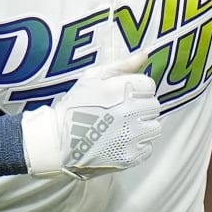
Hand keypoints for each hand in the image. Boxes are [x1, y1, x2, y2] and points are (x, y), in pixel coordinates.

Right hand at [21, 53, 161, 178]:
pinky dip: (136, 146)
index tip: (123, 96)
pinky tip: (119, 143)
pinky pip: (147, 148)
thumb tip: (145, 54)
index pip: (149, 85)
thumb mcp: (93, 78)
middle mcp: (130, 112)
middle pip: (153, 106)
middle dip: (140, 108)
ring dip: (141, 128)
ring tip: (120, 129)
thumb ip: (122, 65)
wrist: (58, 142)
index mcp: (121, 89)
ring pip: (153, 127)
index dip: (136, 90)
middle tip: (120, 113)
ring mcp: (131, 136)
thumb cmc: (74, 108)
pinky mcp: (130, 156)